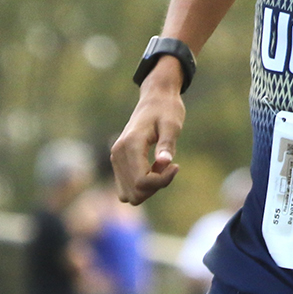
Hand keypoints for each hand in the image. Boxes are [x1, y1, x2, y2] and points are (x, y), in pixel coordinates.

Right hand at [111, 58, 184, 203]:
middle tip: (169, 167)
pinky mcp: (118, 162)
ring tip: (161, 167)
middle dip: (156, 186)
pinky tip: (153, 169)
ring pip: (130, 195)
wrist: (155, 98)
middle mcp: (118, 154)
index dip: (162, 181)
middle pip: (135, 193)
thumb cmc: (166, 110)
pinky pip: (127, 188)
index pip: (142, 182)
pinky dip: (142, 185)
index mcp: (130, 145)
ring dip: (149, 188)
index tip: (177, 166)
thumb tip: (164, 163)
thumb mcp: (172, 125)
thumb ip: (167, 144)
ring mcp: (115, 159)